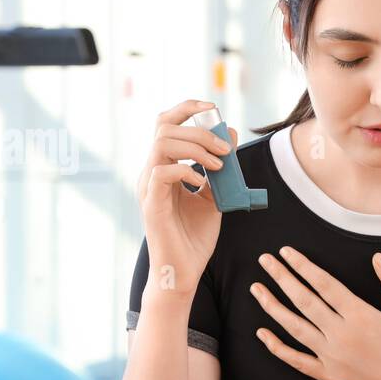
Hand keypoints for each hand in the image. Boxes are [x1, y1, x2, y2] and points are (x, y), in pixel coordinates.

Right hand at [136, 99, 235, 297]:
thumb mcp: (215, 196)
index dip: (187, 108)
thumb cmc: (195, 236)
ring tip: (219, 164)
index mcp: (163, 167)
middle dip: (200, 131)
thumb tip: (231, 135)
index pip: (166, 124)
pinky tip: (203, 182)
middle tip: (226, 149)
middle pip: (164, 126)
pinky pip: (162, 173)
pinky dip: (186, 170)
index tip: (212, 108)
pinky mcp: (151, 204)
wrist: (185, 271)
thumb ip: (221, 169)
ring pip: (162, 143)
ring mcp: (149, 187)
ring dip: (196, 147)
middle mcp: (152, 173)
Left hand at [250, 246, 380, 379]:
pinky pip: (297, 360)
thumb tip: (378, 258)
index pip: (324, 284)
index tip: (287, 252)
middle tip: (265, 260)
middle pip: (303, 300)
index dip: (303, 266)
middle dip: (282, 277)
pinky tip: (263, 334)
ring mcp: (333, 358)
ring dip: (273, 307)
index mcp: (362, 315)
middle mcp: (342, 335)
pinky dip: (277, 347)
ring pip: (294, 327)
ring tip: (257, 290)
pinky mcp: (330, 377)